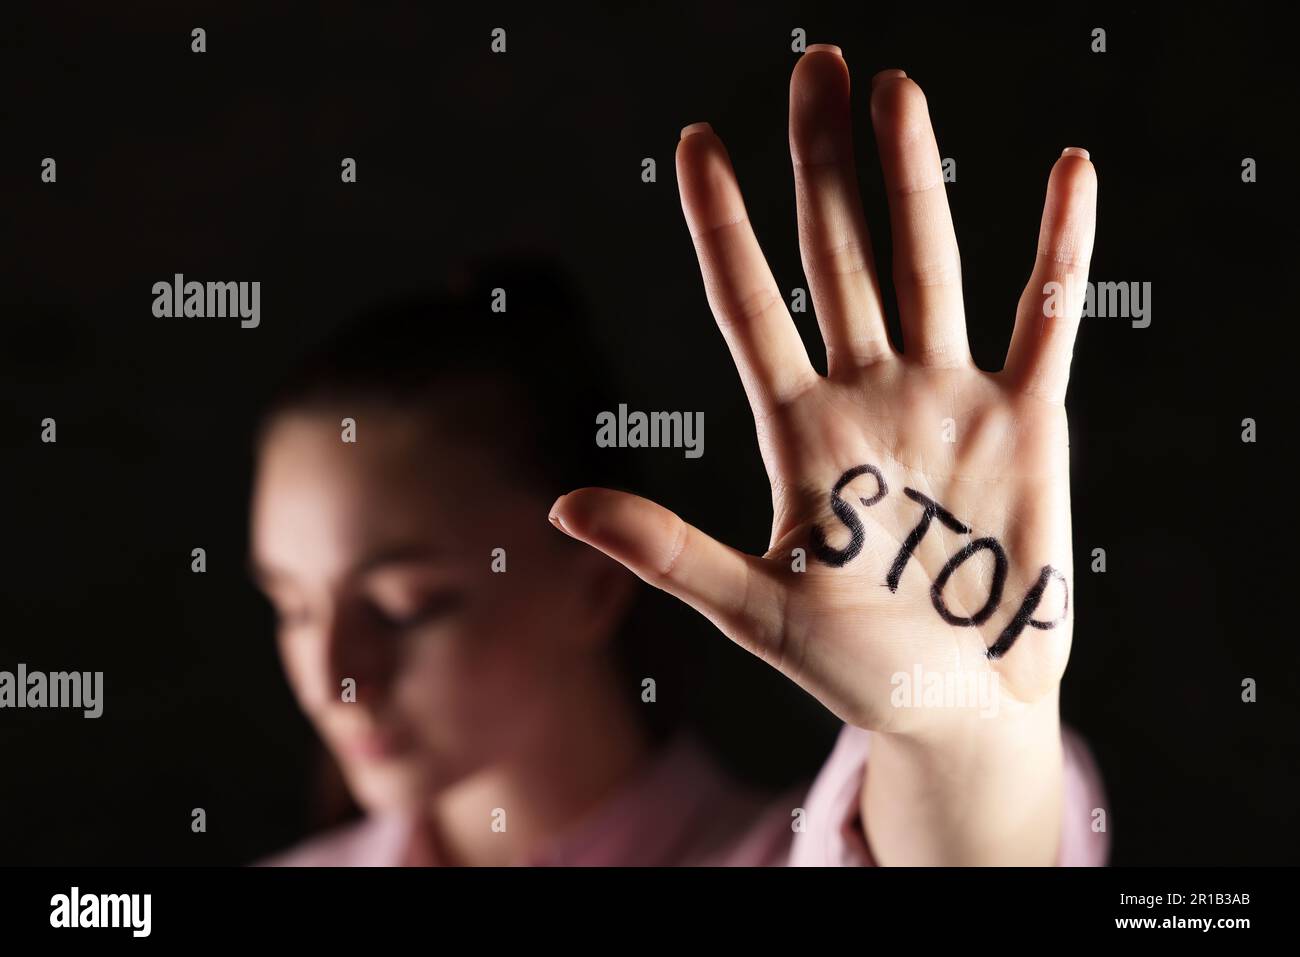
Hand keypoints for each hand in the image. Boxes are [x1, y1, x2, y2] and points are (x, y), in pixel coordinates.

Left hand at [549, 51, 1095, 744]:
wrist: (956, 709)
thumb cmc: (854, 671)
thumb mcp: (759, 612)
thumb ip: (673, 553)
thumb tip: (560, 509)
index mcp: (799, 433)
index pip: (748, 304)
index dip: (721, 226)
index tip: (696, 142)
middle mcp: (868, 396)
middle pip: (834, 257)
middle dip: (822, 165)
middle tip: (813, 67)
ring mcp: (947, 400)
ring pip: (925, 266)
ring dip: (914, 180)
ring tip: (896, 91)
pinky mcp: (1027, 421)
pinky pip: (1045, 318)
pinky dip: (1061, 250)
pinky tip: (1067, 173)